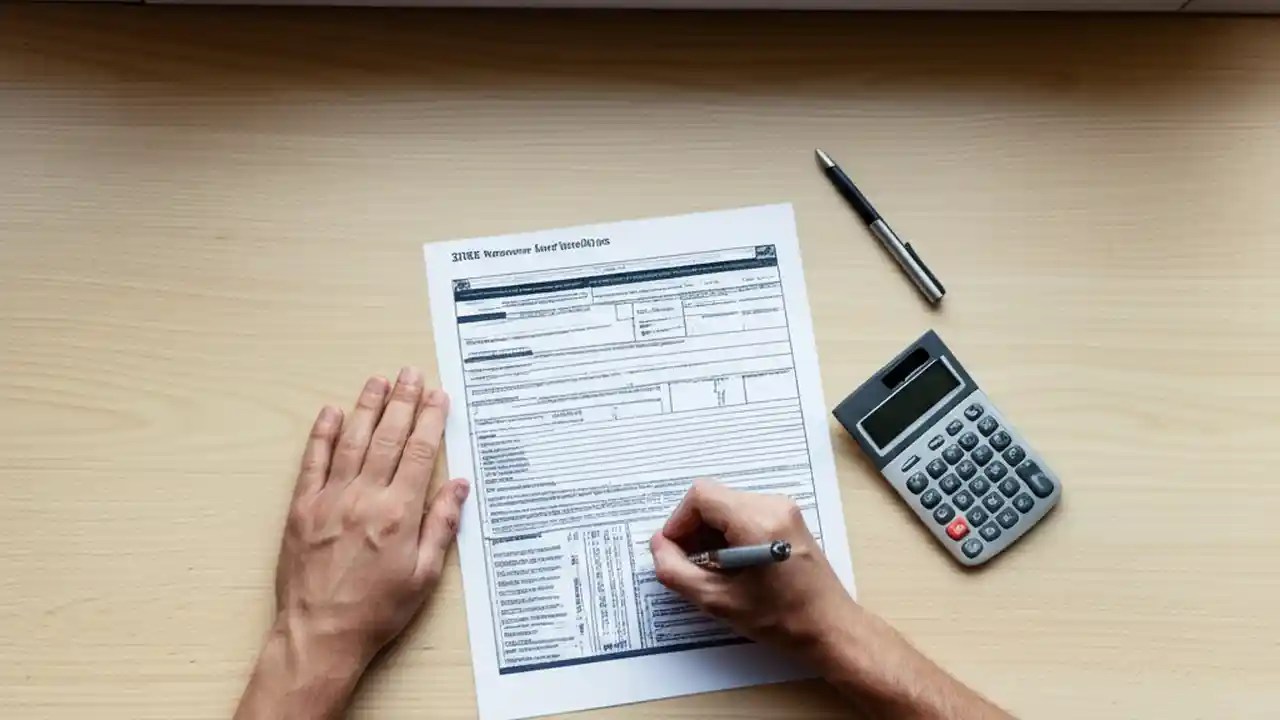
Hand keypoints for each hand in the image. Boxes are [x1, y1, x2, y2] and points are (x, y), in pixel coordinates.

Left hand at [236, 368, 469, 719]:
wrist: (320, 635)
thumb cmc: (376, 612)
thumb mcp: (425, 576)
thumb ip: (441, 526)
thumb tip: (459, 486)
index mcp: (398, 513)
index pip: (420, 453)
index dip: (431, 420)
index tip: (438, 397)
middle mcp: (364, 498)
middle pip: (388, 437)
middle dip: (403, 402)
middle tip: (411, 374)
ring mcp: (330, 500)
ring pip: (352, 440)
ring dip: (367, 407)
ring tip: (378, 381)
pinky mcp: (302, 509)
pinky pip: (313, 461)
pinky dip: (322, 434)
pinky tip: (331, 413)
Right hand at [648, 479, 855, 658]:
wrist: (830, 627)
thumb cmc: (780, 618)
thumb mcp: (718, 601)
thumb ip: (677, 571)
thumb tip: (658, 546)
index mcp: (757, 521)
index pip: (700, 496)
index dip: (678, 522)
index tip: (674, 551)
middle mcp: (772, 505)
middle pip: (713, 500)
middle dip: (693, 530)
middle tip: (690, 565)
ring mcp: (784, 509)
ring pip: (727, 506)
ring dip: (711, 533)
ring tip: (712, 570)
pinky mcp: (788, 519)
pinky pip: (745, 513)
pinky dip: (729, 534)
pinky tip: (731, 565)